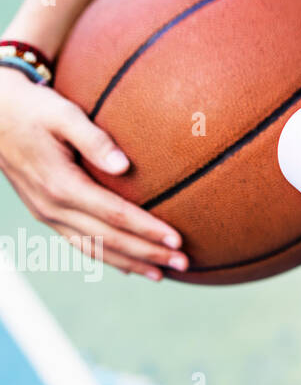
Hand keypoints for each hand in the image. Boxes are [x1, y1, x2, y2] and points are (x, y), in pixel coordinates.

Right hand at [0, 69, 185, 279]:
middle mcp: (52, 207)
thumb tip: (125, 166)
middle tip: (182, 263)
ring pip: (93, 248)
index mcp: (61, 185)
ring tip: (161, 274)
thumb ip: (95, 140)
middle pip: (108, 239)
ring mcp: (46, 214)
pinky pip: (79, 242)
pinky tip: (127, 265)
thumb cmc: (34, 110)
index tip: (177, 240)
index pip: (114, 215)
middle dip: (147, 254)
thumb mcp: (64, 114)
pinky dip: (106, 256)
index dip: (147, 230)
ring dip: (129, 263)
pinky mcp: (45, 213)